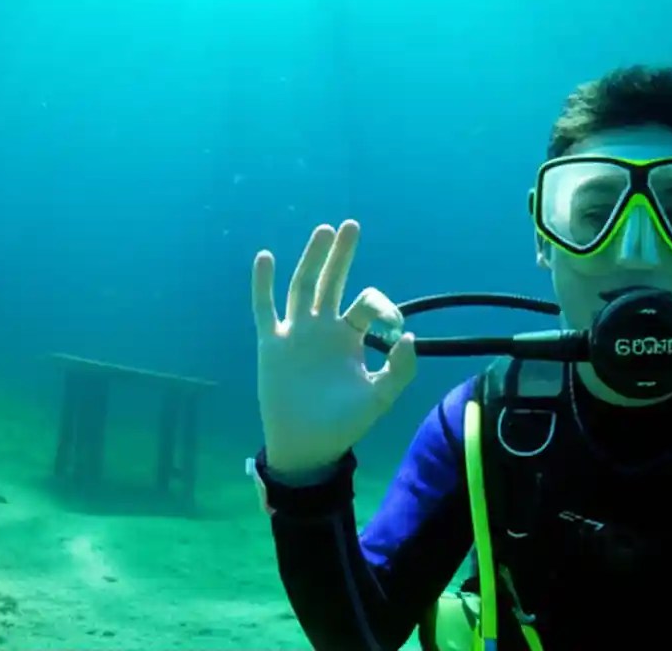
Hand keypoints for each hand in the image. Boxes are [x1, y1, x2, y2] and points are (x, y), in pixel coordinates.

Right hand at [251, 220, 416, 474]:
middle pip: (333, 281)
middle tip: (350, 225)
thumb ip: (399, 369)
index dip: (382, 306)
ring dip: (311, 259)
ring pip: (302, 287)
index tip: (393, 324)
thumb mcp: (380, 397)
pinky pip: (265, 309)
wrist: (308, 446)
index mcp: (351, 336)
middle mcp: (324, 328)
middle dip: (341, 255)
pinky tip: (265, 257)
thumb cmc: (345, 423)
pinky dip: (263, 284)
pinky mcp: (272, 344)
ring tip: (323, 231)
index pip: (367, 304)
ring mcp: (296, 333)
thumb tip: (408, 336)